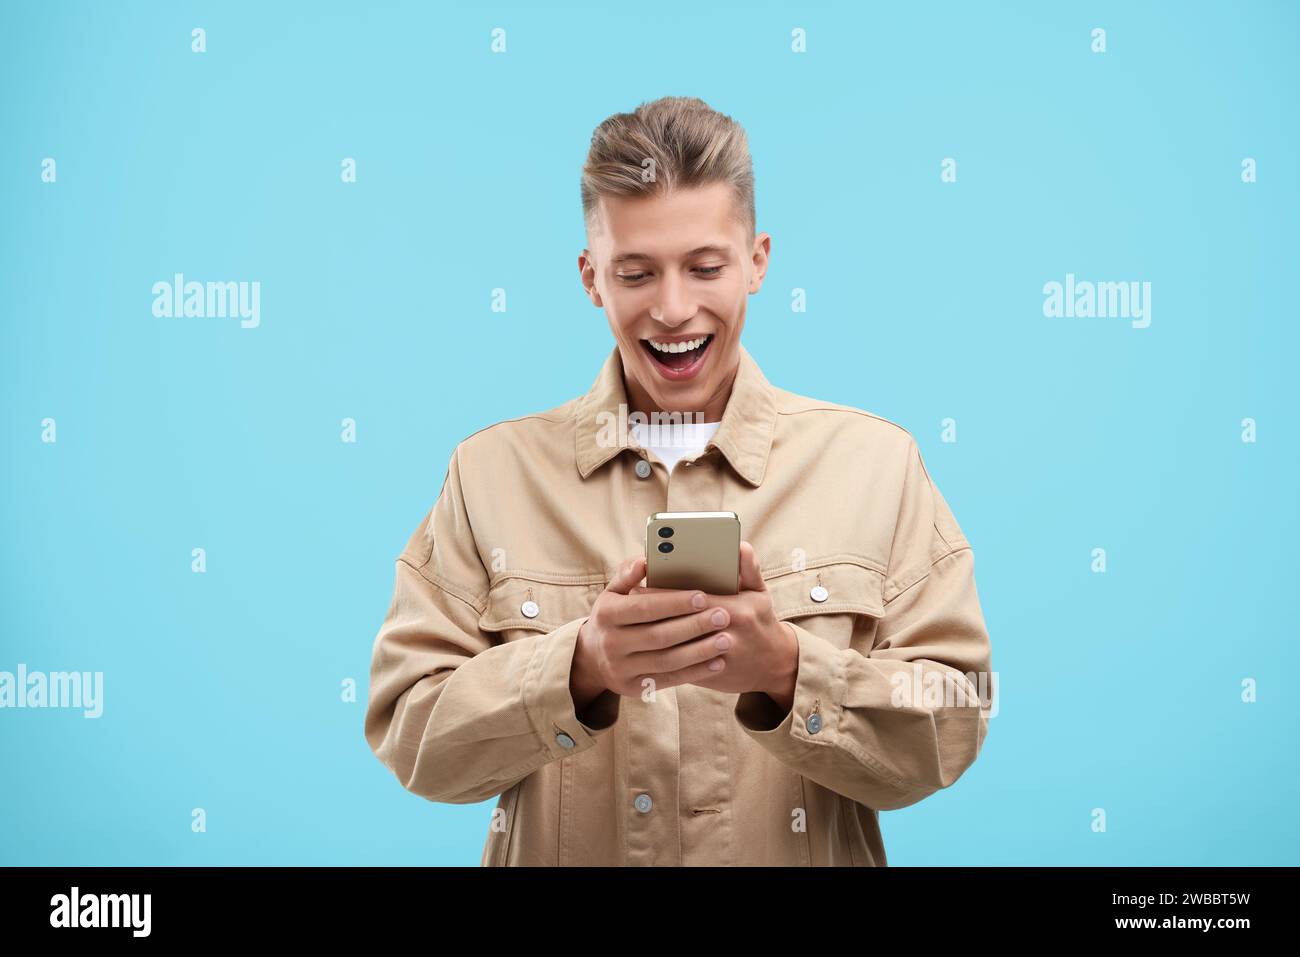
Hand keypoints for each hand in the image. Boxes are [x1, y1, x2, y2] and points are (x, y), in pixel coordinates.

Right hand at [572, 554, 737, 707]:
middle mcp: (611, 643)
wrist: (592, 657)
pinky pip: (669, 680)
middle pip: (658, 635)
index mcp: (607, 614)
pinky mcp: (633, 688)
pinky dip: (696, 672)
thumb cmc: (613, 615)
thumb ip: (628, 574)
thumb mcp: (613, 592)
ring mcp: (621, 668)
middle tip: (723, 616)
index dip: (674, 603)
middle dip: (694, 626)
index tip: (703, 597)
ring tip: (727, 639)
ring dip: (700, 651)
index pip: (644, 607)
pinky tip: (718, 662)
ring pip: (667, 661)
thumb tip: (645, 560)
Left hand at [629, 541, 798, 712]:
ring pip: (676, 646)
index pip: (692, 599)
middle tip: (630, 602)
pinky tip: (645, 645)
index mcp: (736, 610)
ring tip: (632, 622)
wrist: (774, 665)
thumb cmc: (761, 622)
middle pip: (680, 622)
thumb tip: (741, 546)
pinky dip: (661, 655)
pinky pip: (680, 667)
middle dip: (653, 612)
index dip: (665, 594)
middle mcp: (726, 635)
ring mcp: (716, 658)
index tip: (641, 587)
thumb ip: (749, 568)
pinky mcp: (708, 677)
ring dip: (652, 634)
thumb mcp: (760, 593)